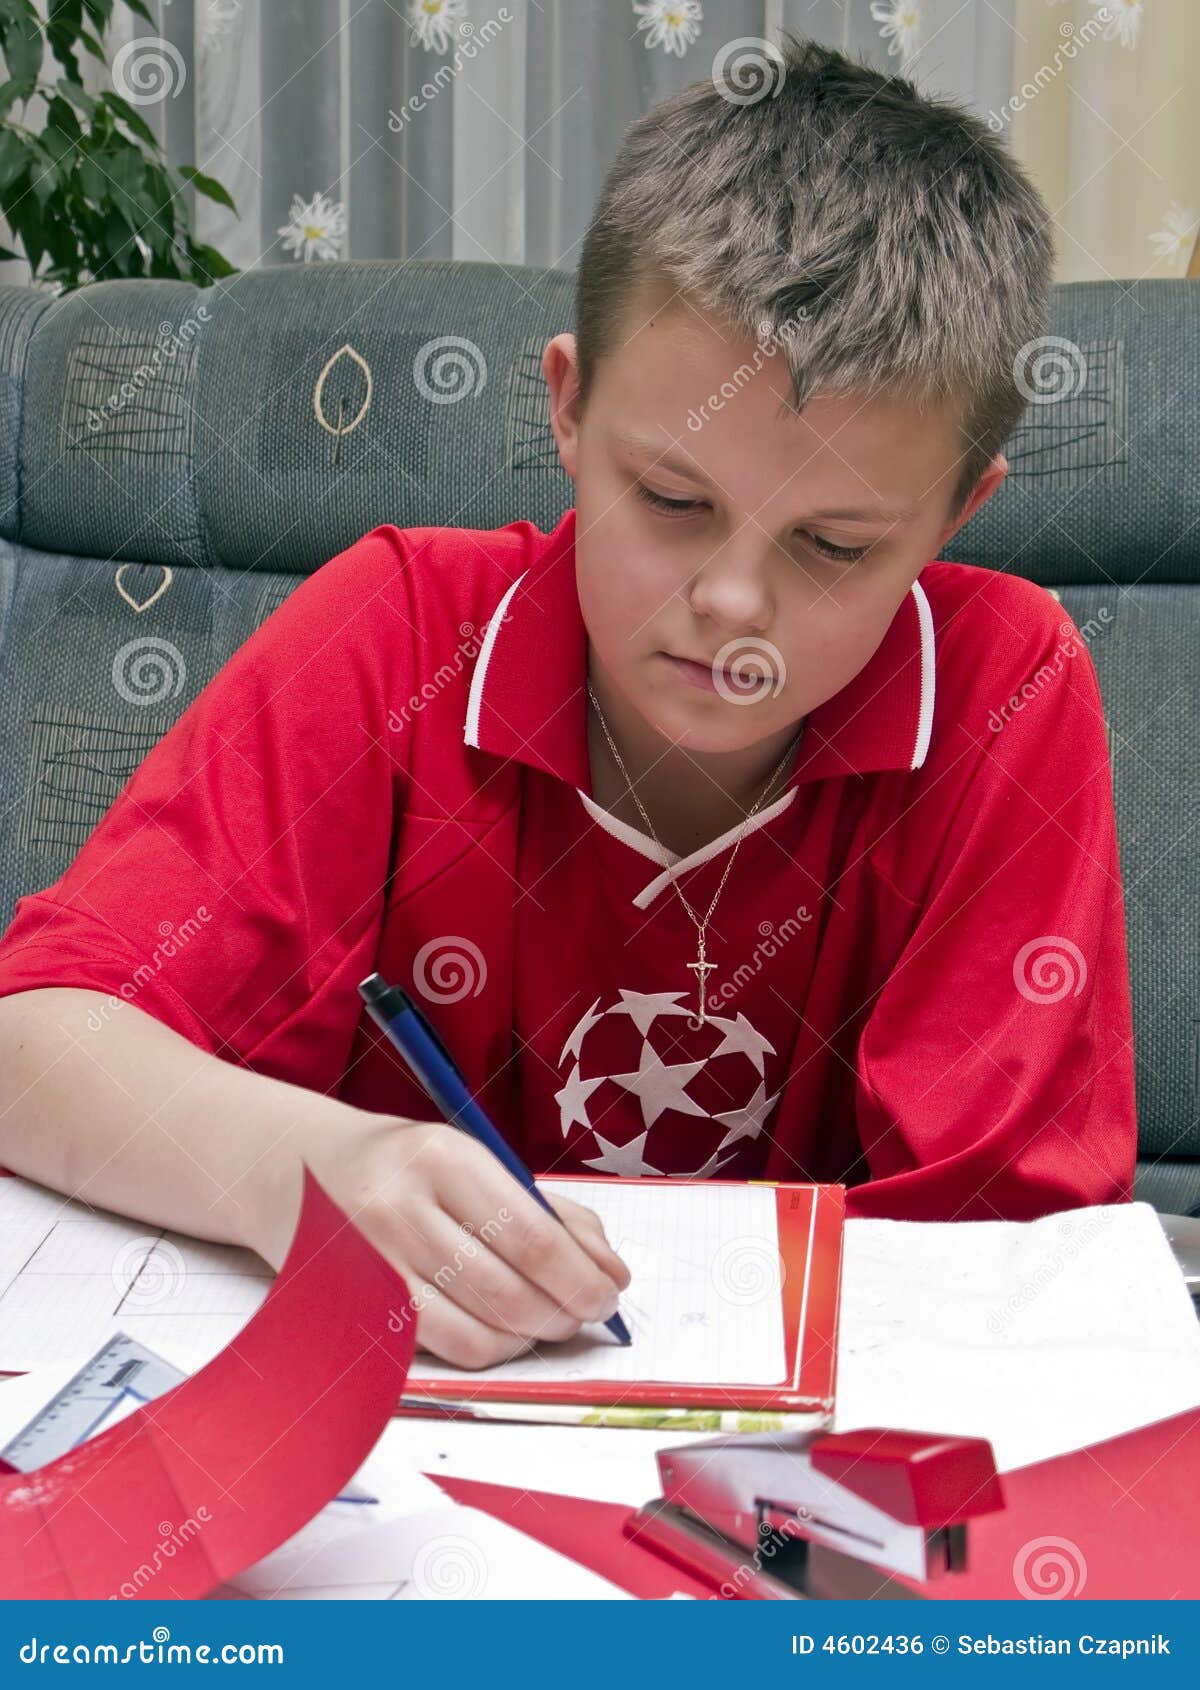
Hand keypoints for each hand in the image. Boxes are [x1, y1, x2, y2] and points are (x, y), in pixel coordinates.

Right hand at [249, 1111, 631, 1369]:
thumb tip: (608, 1268)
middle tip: (585, 1313)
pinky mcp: (354, 1309)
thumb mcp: (470, 1159)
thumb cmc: (401, 1165)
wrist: (292, 1169)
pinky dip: (488, 1349)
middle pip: (509, 1290)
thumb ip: (544, 1209)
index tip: (610, 1290)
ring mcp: (369, 1264)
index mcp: (440, 1157)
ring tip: (547, 1321)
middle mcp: (398, 1208)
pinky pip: (441, 1350)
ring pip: (478, 1331)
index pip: (530, 1234)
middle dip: (565, 1313)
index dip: (581, 1275)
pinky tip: (502, 1330)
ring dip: (530, 1337)